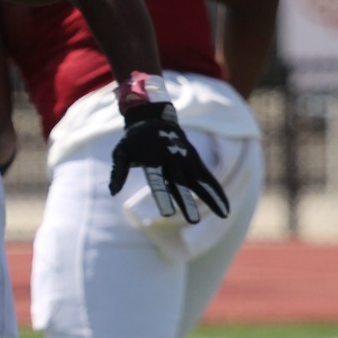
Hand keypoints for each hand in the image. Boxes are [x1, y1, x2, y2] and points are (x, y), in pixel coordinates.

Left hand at [109, 74, 228, 223]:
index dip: (163, 198)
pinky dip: (217, 191)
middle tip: (193, 221)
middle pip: (181, 186)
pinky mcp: (195, 160)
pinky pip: (208, 178)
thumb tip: (112, 191)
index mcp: (154, 160)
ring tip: (223, 215)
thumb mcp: (121, 152)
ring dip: (211, 198)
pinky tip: (224, 207)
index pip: (158, 183)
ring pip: (201, 182)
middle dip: (187, 203)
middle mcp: (173, 161)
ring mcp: (186, 160)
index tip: (167, 214)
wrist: (153, 117)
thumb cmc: (134, 140)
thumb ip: (118, 172)